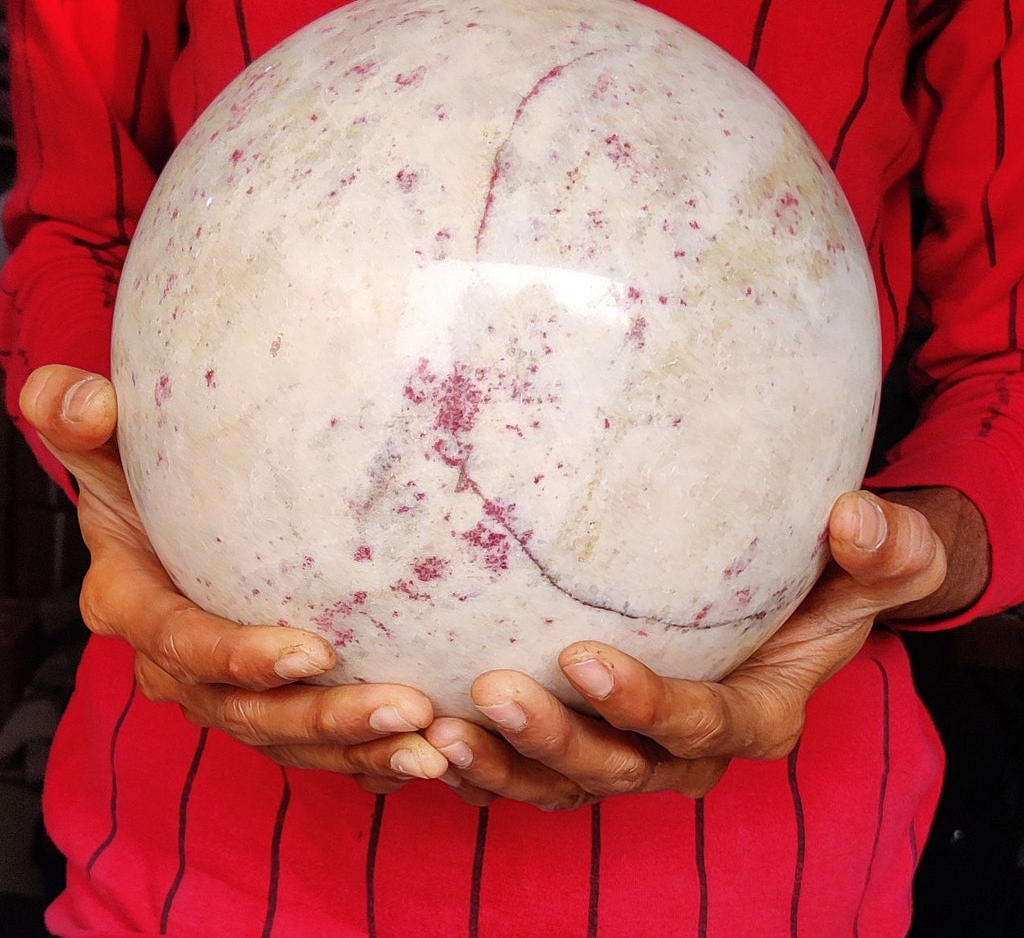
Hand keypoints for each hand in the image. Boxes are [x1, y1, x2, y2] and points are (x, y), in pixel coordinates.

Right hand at [20, 364, 447, 792]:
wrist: (163, 512)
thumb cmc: (140, 468)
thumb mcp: (103, 438)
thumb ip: (74, 415)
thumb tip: (88, 400)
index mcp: (130, 603)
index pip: (180, 642)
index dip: (237, 656)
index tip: (313, 651)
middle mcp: (173, 665)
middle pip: (244, 712)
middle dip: (321, 718)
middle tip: (404, 709)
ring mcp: (220, 691)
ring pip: (285, 739)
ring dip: (356, 751)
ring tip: (432, 748)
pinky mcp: (263, 700)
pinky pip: (310, 745)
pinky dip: (365, 757)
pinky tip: (431, 754)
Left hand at [425, 489, 968, 809]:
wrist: (797, 599)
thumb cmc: (832, 577)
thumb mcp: (875, 562)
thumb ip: (885, 551)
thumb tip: (854, 520)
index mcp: (757, 715)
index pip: (702, 727)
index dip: (645, 707)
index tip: (581, 656)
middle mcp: (688, 748)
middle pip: (618, 771)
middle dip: (554, 743)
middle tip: (489, 691)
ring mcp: (632, 749)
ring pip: (562, 783)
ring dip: (500, 766)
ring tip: (435, 728)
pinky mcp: (587, 735)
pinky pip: (528, 769)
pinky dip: (479, 765)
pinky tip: (418, 733)